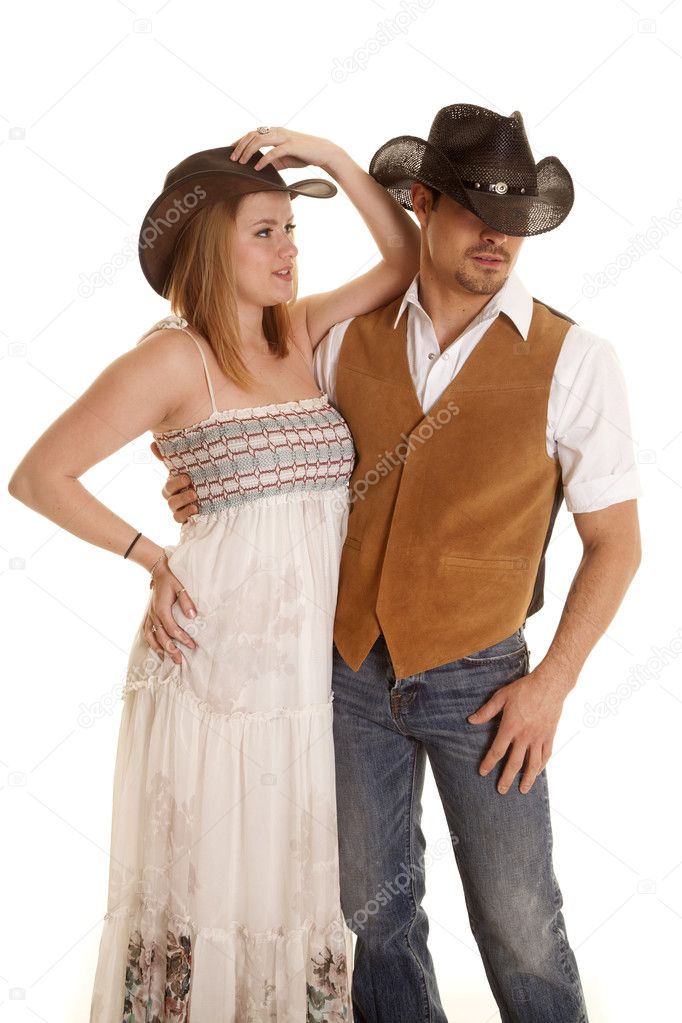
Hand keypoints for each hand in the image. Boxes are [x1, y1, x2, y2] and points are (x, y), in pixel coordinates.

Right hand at [143, 558, 197, 664]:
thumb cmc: (171, 581)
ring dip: (159, 649)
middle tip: (179, 661)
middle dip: (171, 650)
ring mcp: (149, 616)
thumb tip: (193, 616)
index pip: (172, 628)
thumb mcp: (181, 588)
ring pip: (151, 637)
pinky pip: (147, 633)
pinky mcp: (148, 617)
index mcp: (162, 609)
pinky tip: (157, 651)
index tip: (192, 646)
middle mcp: (154, 615)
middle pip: (161, 637)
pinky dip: (151, 643)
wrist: (158, 573)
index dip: (182, 638)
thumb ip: (187, 602)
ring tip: (166, 660)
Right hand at [151, 442, 198, 523]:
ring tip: (195, 496)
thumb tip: (163, 440)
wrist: (218, 506)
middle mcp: (174, 494)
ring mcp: (178, 507)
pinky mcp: (184, 519)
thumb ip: (184, 456)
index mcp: (176, 480)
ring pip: (171, 504)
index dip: (164, 463)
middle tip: (188, 479)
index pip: (167, 471)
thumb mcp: (198, 469)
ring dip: (182, 498)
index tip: (180, 466)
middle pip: (166, 490)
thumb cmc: (205, 485)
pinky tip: (195, 509)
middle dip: (175, 484)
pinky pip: (178, 518)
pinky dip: (185, 513)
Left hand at [228, 127, 341, 174]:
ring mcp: (283, 137)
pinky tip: (256, 167)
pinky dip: (263, 160)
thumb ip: (272, 161)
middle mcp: (277, 131)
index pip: (252, 134)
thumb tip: (260, 169)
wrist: (322, 152)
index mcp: (274, 132)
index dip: (240, 142)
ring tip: (241, 162)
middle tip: (232, 159)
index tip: (231, 151)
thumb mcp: (284, 158)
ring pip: (259, 141)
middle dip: (240, 146)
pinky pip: (273, 152)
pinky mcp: (291, 145)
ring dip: (248, 151)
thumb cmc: (303, 154)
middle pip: (252, 135)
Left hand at [467, 667, 567, 794]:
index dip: (489, 763)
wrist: (550, 684)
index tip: (483, 772)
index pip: (497, 751)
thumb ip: (487, 711)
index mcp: (510, 727)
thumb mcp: (501, 696)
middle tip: (501, 790)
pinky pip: (546, 755)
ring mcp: (539, 737)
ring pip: (533, 764)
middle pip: (514, 763)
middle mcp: (525, 736)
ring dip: (527, 778)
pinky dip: (541, 766)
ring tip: (522, 790)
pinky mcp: (550, 736)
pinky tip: (537, 772)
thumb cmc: (524, 688)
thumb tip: (471, 720)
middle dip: (506, 778)